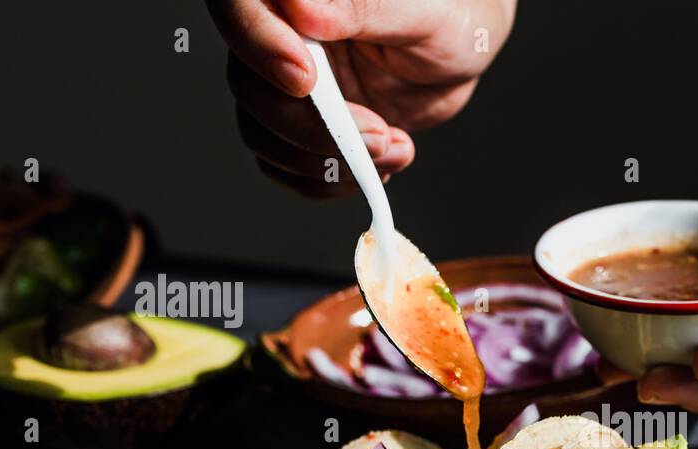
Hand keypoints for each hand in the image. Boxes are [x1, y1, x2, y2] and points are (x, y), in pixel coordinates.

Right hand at [207, 0, 515, 196]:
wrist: (458, 52)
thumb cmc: (444, 13)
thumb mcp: (419, 10)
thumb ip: (362, 6)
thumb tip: (302, 9)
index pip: (239, 10)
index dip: (260, 48)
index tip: (307, 81)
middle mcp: (278, 35)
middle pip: (250, 86)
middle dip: (313, 126)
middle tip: (378, 133)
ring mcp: (284, 84)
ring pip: (262, 133)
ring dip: (327, 162)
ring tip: (393, 147)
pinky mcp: (302, 125)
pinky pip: (286, 166)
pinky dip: (331, 182)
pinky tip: (379, 164)